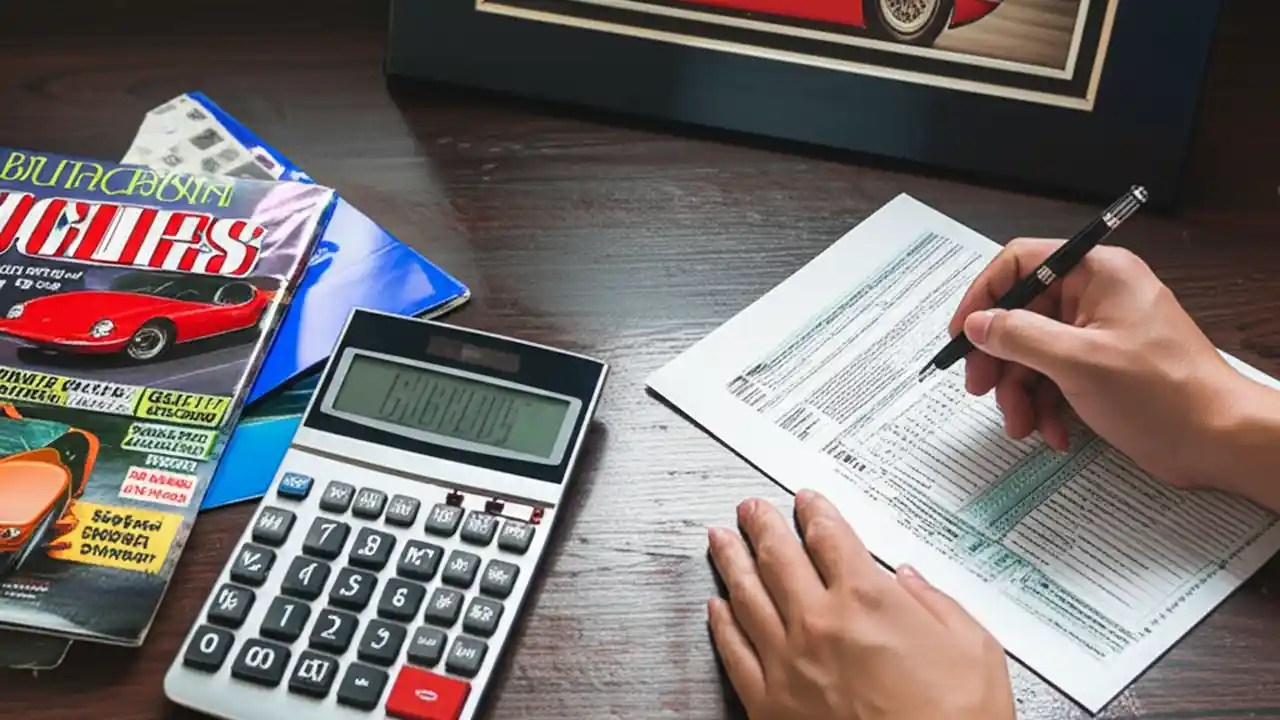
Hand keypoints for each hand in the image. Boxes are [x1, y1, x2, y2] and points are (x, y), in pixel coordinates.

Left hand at [707, 491, 1014, 719]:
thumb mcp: (974, 650)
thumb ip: (938, 605)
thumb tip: (910, 580)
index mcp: (867, 600)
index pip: (830, 537)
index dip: (815, 512)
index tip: (807, 502)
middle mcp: (818, 623)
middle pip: (778, 556)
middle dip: (762, 525)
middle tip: (751, 509)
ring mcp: (787, 662)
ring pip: (746, 595)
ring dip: (731, 560)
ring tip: (721, 539)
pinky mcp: (767, 703)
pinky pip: (734, 650)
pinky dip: (721, 622)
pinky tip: (716, 607)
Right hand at [949, 239, 1256, 489]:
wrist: (1219, 440)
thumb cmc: (1163, 393)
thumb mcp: (1078, 362)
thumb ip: (1019, 337)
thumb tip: (977, 324)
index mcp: (1098, 273)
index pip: (1021, 263)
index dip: (983, 297)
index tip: (962, 335)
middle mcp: (1097, 295)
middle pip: (1022, 315)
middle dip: (1001, 360)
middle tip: (981, 390)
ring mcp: (1100, 332)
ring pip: (1034, 352)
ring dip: (1022, 392)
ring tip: (1023, 426)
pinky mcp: (1103, 366)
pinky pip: (1056, 376)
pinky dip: (1047, 405)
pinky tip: (1054, 432)